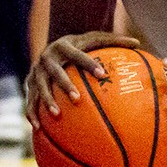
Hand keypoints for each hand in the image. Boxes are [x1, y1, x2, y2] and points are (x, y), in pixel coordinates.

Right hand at [26, 31, 140, 124]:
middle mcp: (47, 57)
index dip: (89, 63)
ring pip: (39, 87)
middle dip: (65, 85)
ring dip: (47, 101)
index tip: (102, 74)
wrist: (53, 44)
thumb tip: (138, 43)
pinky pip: (29, 100)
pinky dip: (32, 113)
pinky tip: (38, 128)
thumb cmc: (81, 45)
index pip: (77, 54)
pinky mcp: (29, 83)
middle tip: (77, 99)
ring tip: (57, 115)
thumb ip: (114, 40)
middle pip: (55, 72)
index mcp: (64, 45)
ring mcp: (36, 71)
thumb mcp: (94, 39)